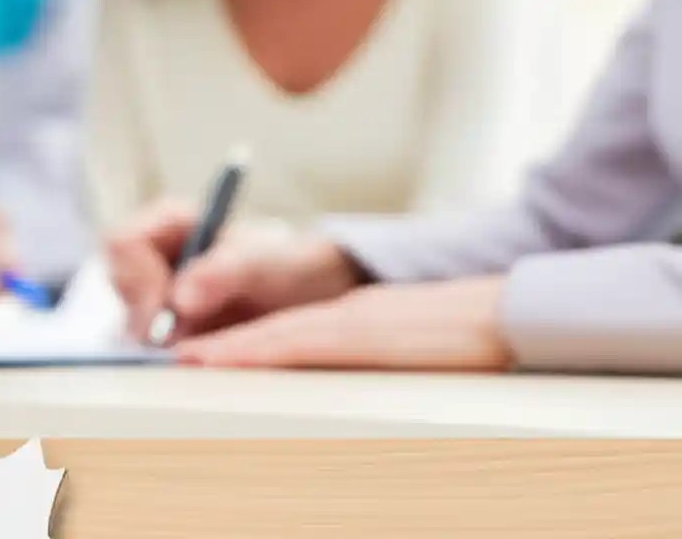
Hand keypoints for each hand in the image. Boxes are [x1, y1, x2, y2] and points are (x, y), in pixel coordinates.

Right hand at [106, 202, 362, 340]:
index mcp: (169, 222)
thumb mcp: (261, 264)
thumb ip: (222, 273)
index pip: (123, 244)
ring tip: (199, 349)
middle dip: (144, 316)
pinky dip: (162, 357)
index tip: (167, 314)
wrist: (308, 298)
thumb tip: (179, 302)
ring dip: (154, 341)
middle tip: (181, 343)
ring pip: (126, 319)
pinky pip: (142, 345)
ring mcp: (152, 294)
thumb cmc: (285, 266)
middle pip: (119, 284)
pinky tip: (195, 359)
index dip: (138, 279)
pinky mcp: (160, 328)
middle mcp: (152, 256)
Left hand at [176, 278, 513, 371]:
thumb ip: (375, 357)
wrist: (507, 312)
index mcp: (356, 322)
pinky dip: (255, 349)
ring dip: (229, 349)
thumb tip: (356, 376)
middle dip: (226, 347)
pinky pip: (295, 342)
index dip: (245, 347)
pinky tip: (224, 357)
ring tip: (188, 359)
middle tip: (181, 359)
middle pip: (273, 331)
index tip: (207, 358)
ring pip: (275, 334)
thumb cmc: (468, 338)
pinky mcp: (358, 332)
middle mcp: (345, 317)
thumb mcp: (411, 349)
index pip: (290, 334)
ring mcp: (350, 323)